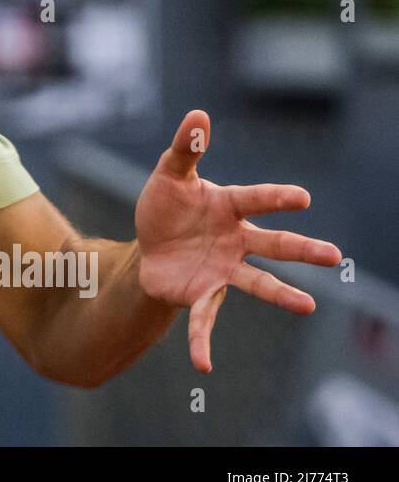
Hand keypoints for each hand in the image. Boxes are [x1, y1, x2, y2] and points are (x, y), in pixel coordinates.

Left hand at [136, 110, 341, 372]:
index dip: (276, 198)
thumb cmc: (168, 207)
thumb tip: (198, 114)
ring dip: (281, 295)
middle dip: (301, 248)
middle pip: (273, 244)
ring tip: (308, 307)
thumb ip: (185, 148)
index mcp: (229, 207)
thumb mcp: (169, 175)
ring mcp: (223, 270)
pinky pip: (204, 321)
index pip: (255, 199)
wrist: (149, 245)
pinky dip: (202, 343)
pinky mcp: (202, 293)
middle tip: (333, 254)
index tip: (303, 198)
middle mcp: (235, 241)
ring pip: (256, 283)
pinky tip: (203, 367)